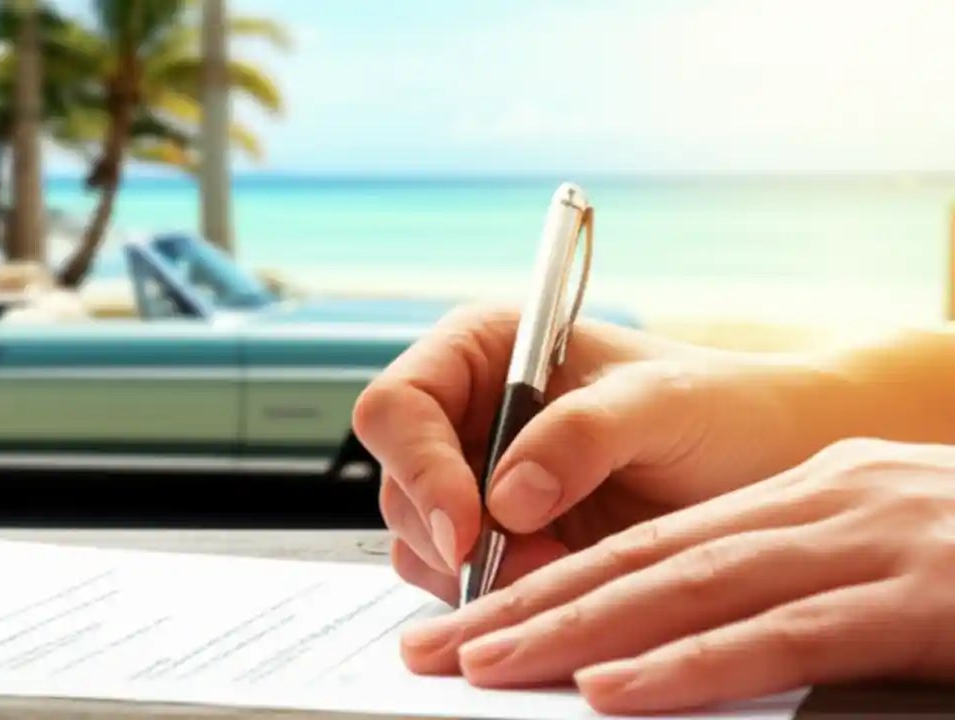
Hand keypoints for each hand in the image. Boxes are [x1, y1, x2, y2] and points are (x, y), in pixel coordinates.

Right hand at [352, 305, 840, 603]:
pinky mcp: (498, 534)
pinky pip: (456, 574)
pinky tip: (557, 578)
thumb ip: (580, 435)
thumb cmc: (721, 407)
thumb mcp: (661, 403)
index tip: (467, 527)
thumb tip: (505, 498)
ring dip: (475, 570)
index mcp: (484, 351)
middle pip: (398, 479)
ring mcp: (477, 475)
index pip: (399, 404)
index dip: (418, 467)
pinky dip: (493, 592)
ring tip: (558, 566)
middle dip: (453, 533)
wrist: (768, 460)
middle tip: (530, 562)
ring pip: (419, 536)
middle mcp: (466, 411)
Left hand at [396, 437, 954, 713]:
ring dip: (578, 632)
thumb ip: (784, 592)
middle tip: (437, 650)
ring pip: (690, 591)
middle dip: (530, 606)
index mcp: (805, 497)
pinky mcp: (917, 595)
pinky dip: (690, 665)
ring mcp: (870, 543)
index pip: (647, 544)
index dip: (547, 583)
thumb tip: (677, 642)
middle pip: (644, 561)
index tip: (469, 623)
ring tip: (487, 666)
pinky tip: (616, 691)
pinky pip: (782, 635)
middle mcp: (822, 504)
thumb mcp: (876, 564)